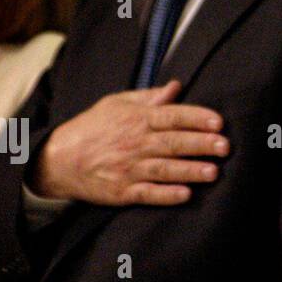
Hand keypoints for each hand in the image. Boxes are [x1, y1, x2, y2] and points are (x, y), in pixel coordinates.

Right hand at [32, 80, 228, 205]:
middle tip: (225, 146)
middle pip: (173, 143)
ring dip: (189, 171)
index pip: (172, 115)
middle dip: (201, 144)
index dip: (196, 118)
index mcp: (137, 119)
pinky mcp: (121, 192)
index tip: (219, 121)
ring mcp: (128, 169)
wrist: (55, 159)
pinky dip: (166, 195)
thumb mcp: (117, 103)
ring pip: (164, 169)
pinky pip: (147, 194)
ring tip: (213, 172)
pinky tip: (185, 195)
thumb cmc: (92, 127)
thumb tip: (177, 85)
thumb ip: (149, 97)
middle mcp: (134, 143)